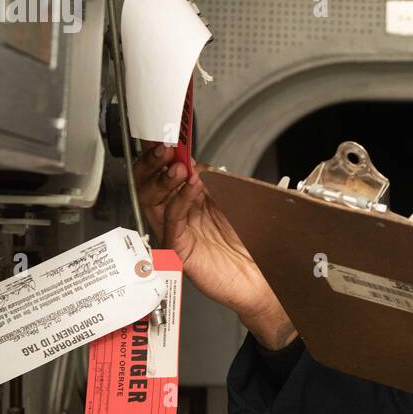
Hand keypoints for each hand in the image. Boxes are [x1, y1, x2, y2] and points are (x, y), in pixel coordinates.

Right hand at [133, 145, 294, 349]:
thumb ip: (213, 180)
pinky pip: (172, 220)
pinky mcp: (180, 249)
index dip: (164, 154)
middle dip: (155, 163)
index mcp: (190, 199)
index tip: (167, 136)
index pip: (166, 171)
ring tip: (179, 167)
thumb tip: (194, 161)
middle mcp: (179, 214)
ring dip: (164, 179)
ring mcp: (177, 231)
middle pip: (150, 184)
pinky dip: (181, 199)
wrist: (262, 277)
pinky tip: (193, 186)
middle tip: (165, 149)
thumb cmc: (251, 242)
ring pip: (153, 200)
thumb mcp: (235, 199)